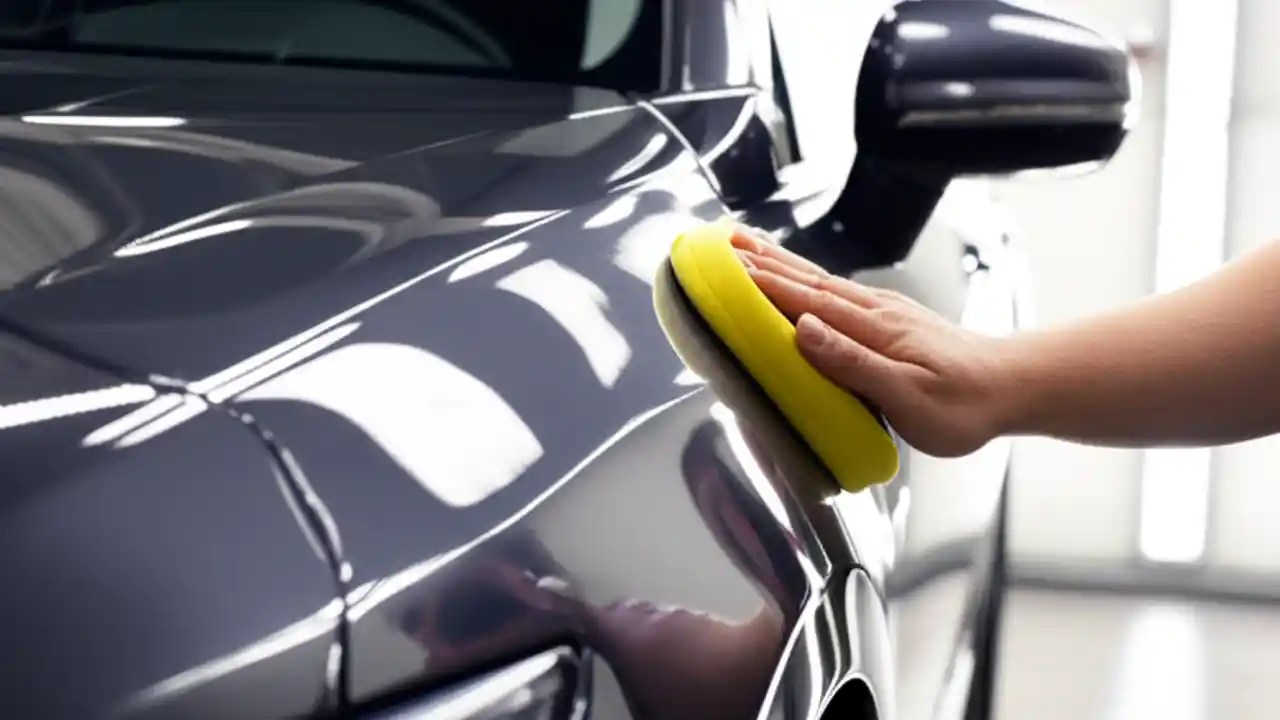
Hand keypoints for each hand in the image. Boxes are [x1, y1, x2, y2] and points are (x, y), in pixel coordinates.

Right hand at [732, 232, 1011, 456]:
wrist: (1009, 387)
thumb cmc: (962, 404)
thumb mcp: (908, 395)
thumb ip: (853, 363)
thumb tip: (805, 330)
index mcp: (873, 328)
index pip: (805, 300)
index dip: (761, 285)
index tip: (724, 269)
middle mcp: (873, 311)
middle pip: (806, 279)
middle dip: (759, 261)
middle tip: (718, 243)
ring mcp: (881, 311)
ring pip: (818, 279)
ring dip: (778, 261)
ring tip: (743, 245)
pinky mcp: (887, 319)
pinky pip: (833, 290)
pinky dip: (804, 277)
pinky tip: (794, 274)